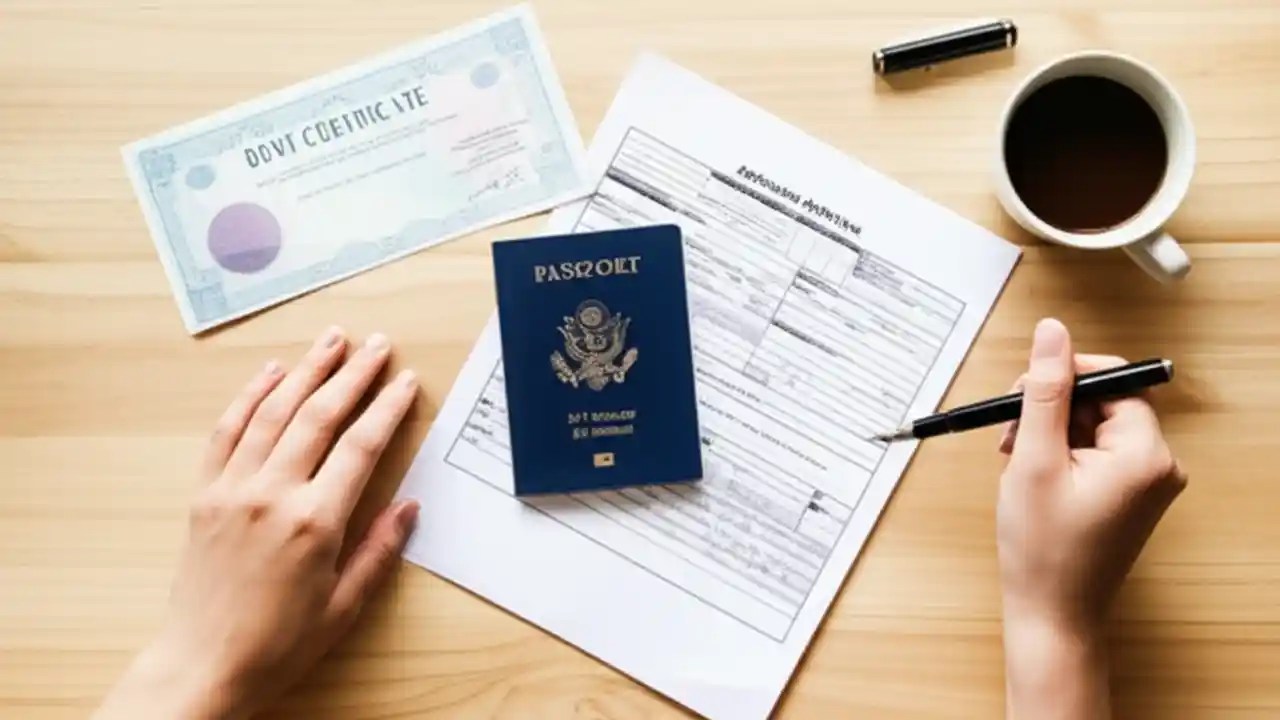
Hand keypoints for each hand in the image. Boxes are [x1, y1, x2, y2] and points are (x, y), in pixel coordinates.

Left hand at [94, 328, 419, 719]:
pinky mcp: (205, 496)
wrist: (201, 666)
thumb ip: (378, 550)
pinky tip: (270, 374)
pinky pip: (226, 432)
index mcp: (314, 523)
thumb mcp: (343, 606)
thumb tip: (408, 506)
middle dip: (353, 375)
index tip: (406, 382)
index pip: (360, 447)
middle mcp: (272, 495)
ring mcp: (233, 490)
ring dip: (306, 370)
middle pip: (319, 416)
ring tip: (332, 340)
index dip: (387, 409)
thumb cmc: (277, 645)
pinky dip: (248, 397)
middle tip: (378, 345)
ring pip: (273, 413)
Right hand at [997, 318, 1186, 718]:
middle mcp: (1158, 465)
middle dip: (1050, 407)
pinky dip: (1061, 453)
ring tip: (1015, 459)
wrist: (1051, 614)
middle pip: (1103, 401)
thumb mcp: (1032, 459)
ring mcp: (1145, 482)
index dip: (1064, 375)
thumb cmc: (1042, 548)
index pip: (1113, 380)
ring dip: (1050, 431)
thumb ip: (1043, 391)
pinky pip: (1096, 451)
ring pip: (1094, 425)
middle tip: (1009, 433)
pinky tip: (1031, 473)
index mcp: (1146, 453)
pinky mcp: (1129, 495)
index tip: (1023, 391)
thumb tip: (1053, 332)